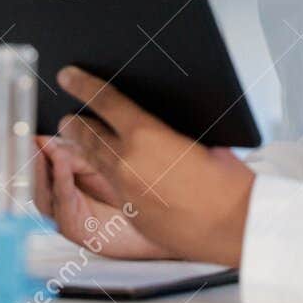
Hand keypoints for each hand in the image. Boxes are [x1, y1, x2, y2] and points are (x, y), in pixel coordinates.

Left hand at [55, 67, 254, 267]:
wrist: (235, 227)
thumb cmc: (228, 181)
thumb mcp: (202, 138)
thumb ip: (170, 129)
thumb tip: (156, 125)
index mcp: (147, 135)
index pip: (105, 101)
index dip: (83, 85)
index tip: (68, 76)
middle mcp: (128, 162)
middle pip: (90, 134)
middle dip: (76, 121)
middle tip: (67, 113)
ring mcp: (126, 192)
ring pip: (95, 163)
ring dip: (81, 147)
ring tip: (73, 136)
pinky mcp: (131, 214)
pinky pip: (111, 187)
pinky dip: (105, 174)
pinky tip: (108, 170)